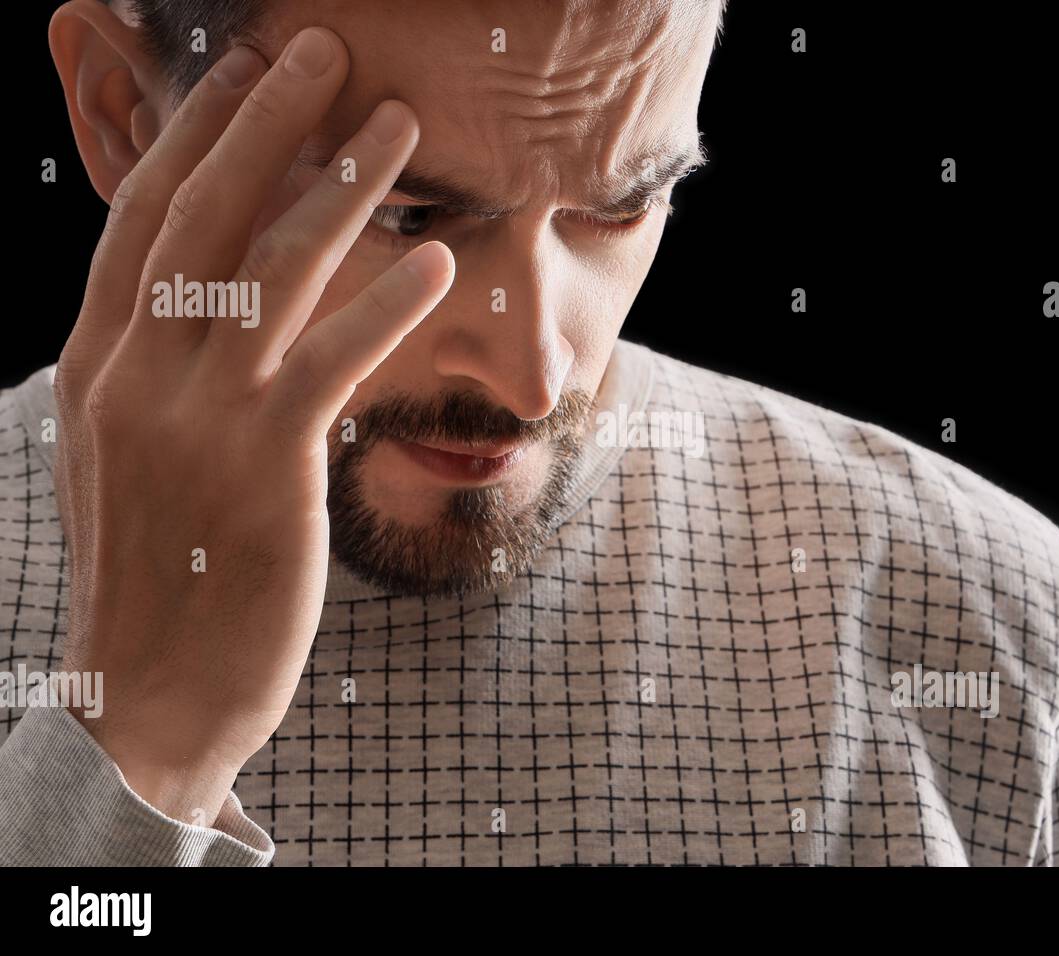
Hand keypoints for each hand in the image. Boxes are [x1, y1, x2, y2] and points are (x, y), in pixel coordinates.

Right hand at [52, 27, 453, 826]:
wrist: (151, 695)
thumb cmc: (158, 575)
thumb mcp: (135, 458)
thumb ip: (164, 375)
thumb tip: (214, 307)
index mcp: (97, 366)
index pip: (142, 221)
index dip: (197, 139)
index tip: (244, 76)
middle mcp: (136, 376)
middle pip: (204, 217)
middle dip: (266, 125)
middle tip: (324, 53)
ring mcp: (199, 420)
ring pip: (273, 269)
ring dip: (341, 187)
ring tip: (399, 127)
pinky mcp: (267, 469)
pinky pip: (331, 361)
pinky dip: (385, 305)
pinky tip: (434, 262)